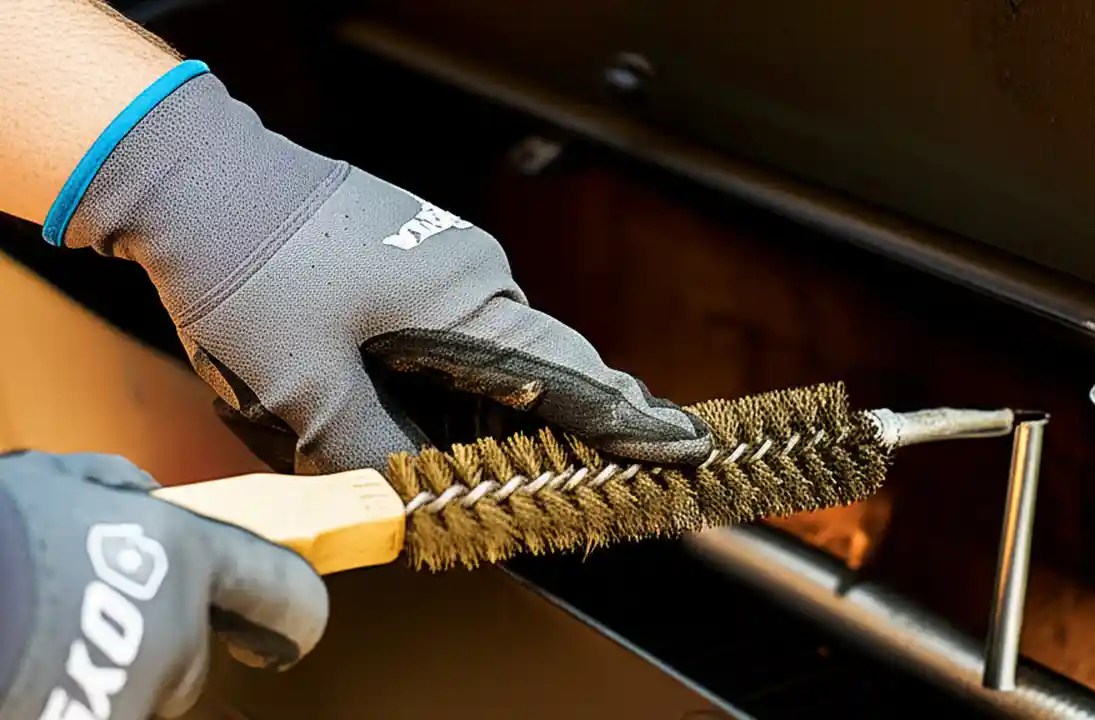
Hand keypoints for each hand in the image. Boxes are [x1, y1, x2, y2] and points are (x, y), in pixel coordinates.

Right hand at [0, 451, 327, 719]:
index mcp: (182, 554)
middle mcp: (177, 628)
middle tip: (96, 621)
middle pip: (199, 653)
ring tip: (48, 647)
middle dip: (165, 644)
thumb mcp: (52, 483)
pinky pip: (116, 711)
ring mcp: (142, 690)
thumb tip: (147, 497)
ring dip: (118, 675)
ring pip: (152, 692)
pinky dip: (86, 700)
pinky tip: (40, 683)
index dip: (296, 612)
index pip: (288, 592)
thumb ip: (119, 490)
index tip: (289, 628)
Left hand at [54, 63, 710, 473]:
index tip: (687, 450)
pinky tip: (405, 397)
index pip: (574, 378)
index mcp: (470, 304)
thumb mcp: (309, 394)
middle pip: (539, 370)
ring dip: (481, 405)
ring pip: (493, 352)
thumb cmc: (254, 277)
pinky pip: (457, 326)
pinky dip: (449, 373)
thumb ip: (379, 458)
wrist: (203, 183)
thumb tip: (425, 497)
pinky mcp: (416, 254)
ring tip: (447, 445)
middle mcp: (476, 275)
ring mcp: (447, 258)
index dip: (629, 423)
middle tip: (552, 483)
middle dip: (545, 431)